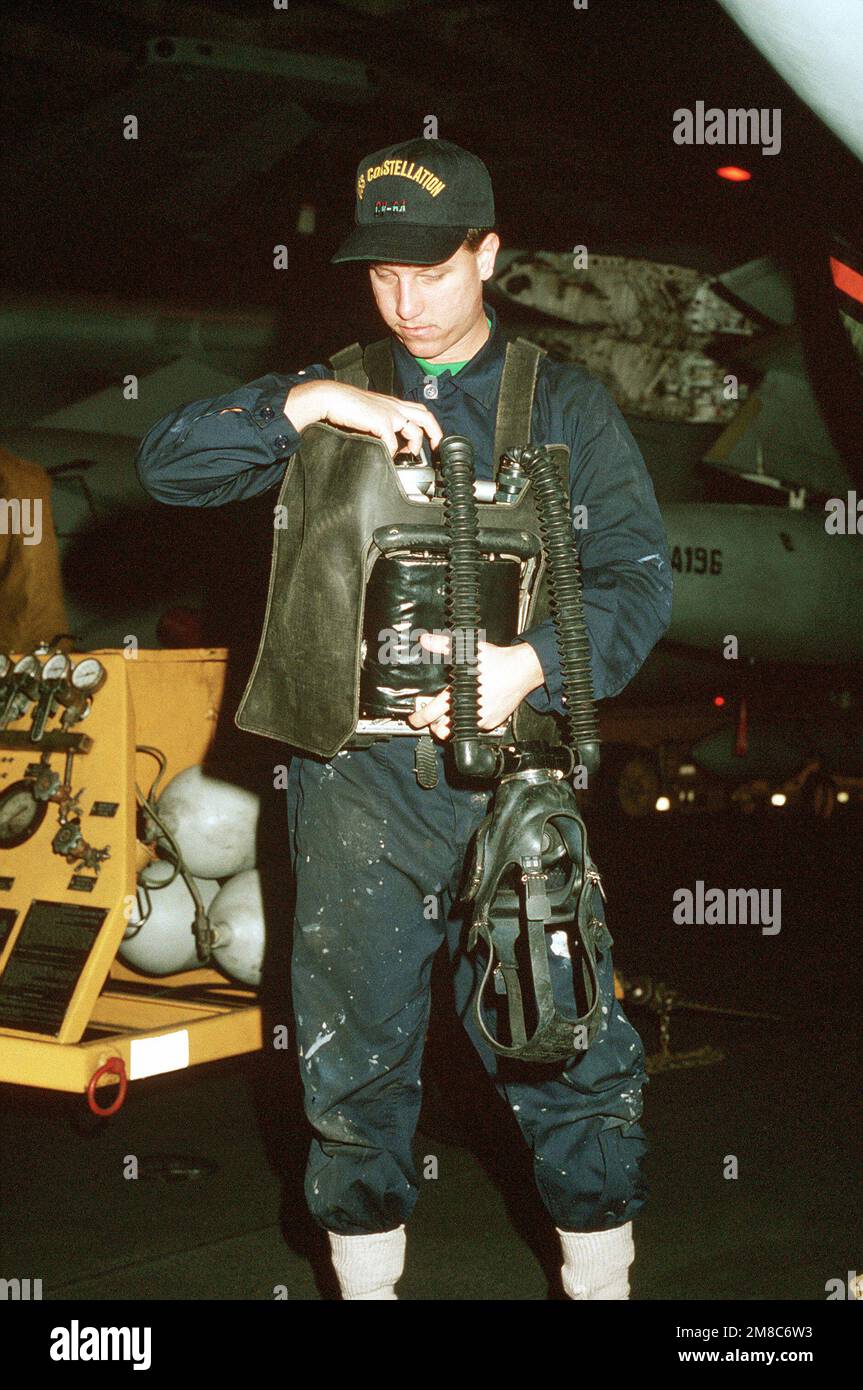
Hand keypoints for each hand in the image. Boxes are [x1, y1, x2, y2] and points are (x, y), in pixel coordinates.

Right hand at [284, 380, 441, 457]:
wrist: (331, 397)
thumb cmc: (345, 406)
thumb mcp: (369, 413)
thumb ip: (380, 424)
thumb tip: (385, 442)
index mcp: (393, 404)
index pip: (418, 411)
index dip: (428, 425)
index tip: (429, 441)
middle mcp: (395, 406)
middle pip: (426, 416)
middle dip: (435, 433)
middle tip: (436, 448)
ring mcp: (390, 413)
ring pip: (416, 429)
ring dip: (416, 446)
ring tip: (411, 456)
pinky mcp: (381, 421)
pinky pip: (394, 442)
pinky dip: (392, 453)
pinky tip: (387, 457)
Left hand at [406, 634, 545, 740]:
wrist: (523, 669)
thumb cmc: (497, 661)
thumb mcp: (468, 650)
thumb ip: (444, 646)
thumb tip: (426, 640)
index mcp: (459, 695)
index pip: (431, 713)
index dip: (418, 718)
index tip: (413, 719)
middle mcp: (470, 711)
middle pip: (443, 729)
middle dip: (434, 726)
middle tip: (432, 720)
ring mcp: (483, 719)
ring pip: (460, 728)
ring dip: (453, 723)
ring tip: (451, 714)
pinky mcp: (493, 722)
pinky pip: (477, 725)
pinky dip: (471, 720)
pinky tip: (471, 708)